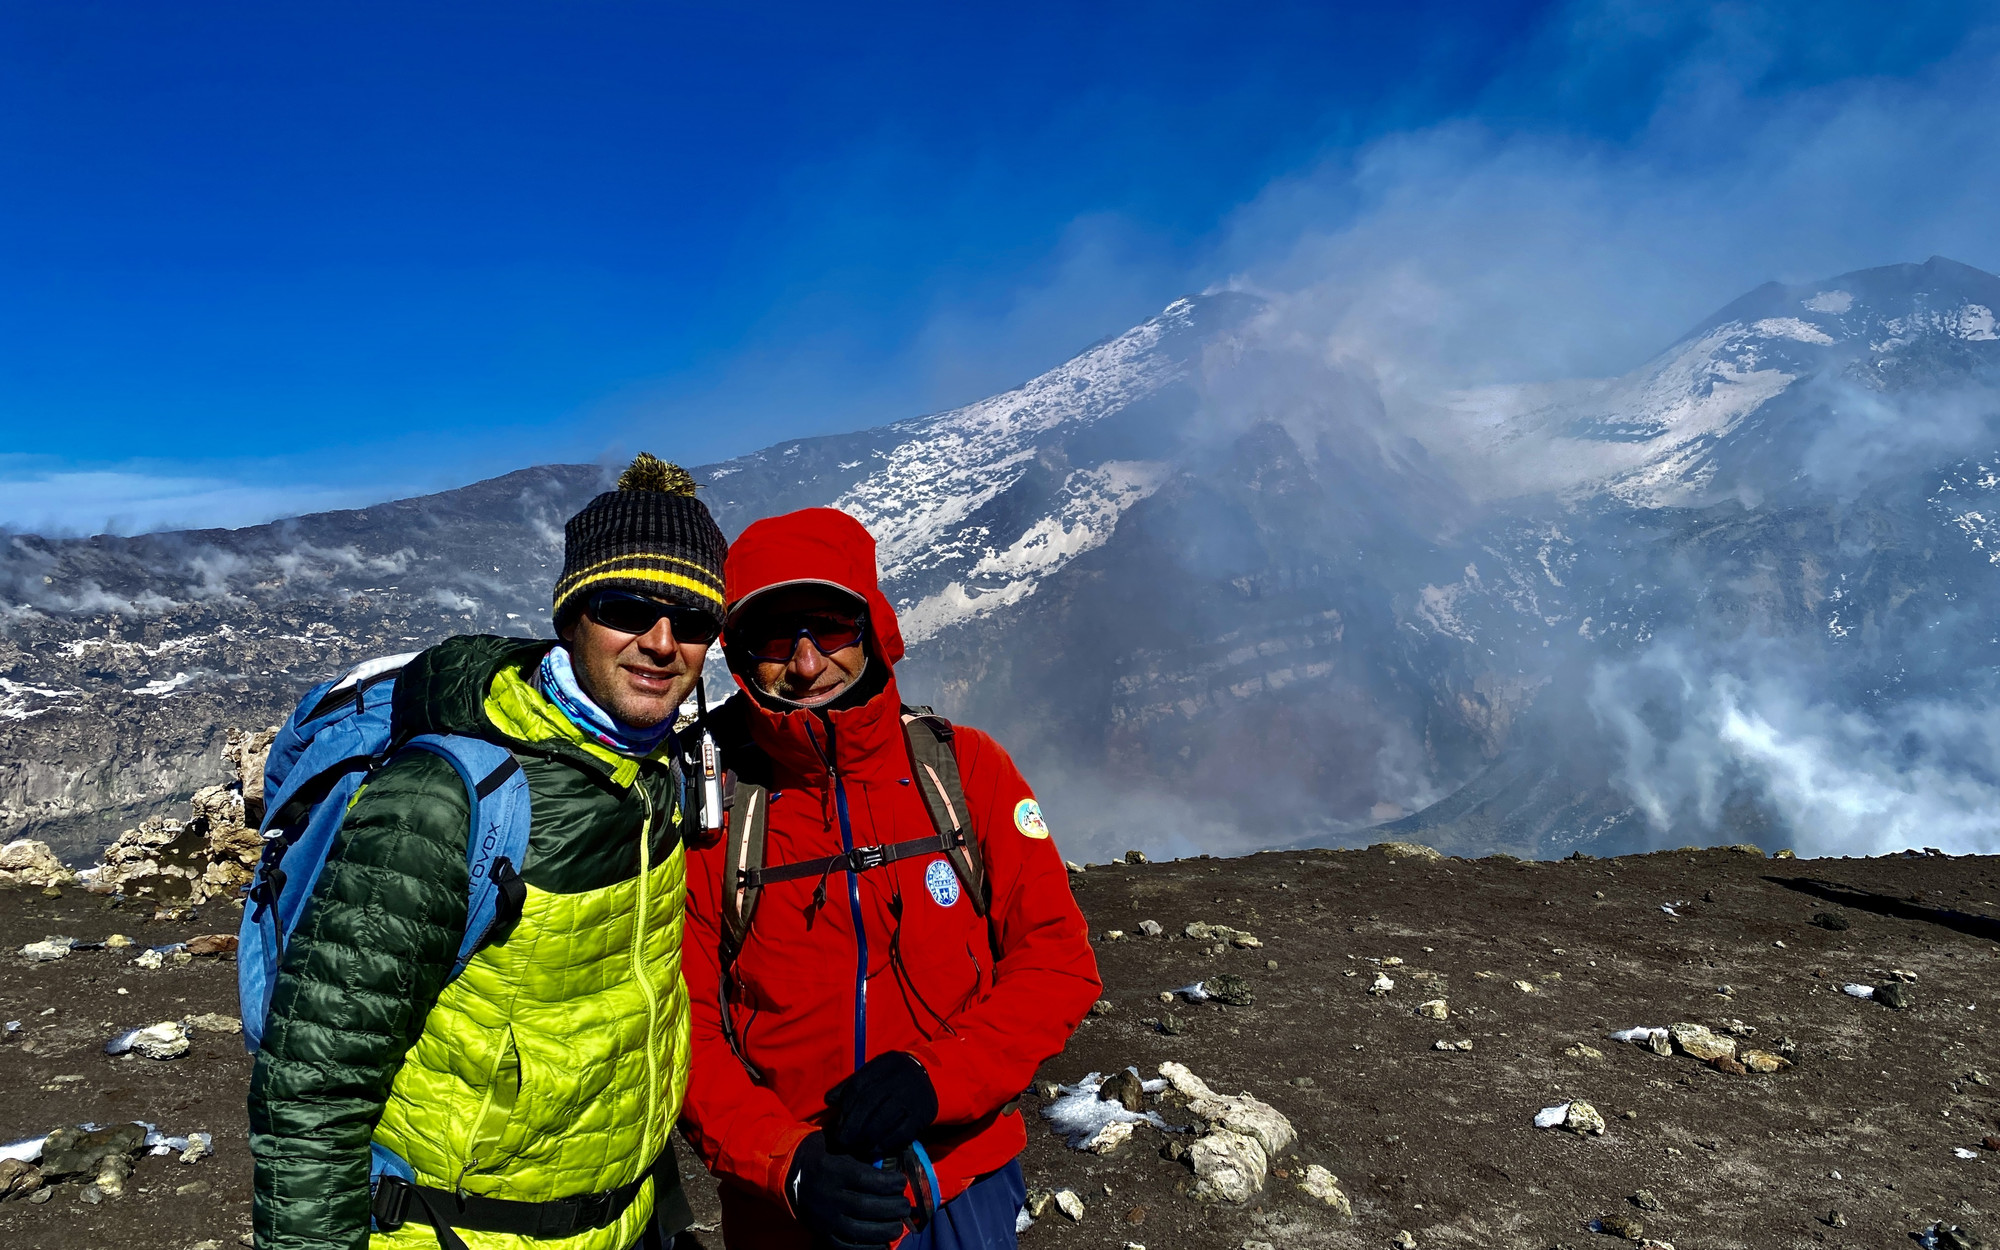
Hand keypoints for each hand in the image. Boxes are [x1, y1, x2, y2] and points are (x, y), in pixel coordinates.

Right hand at [787, 1131, 910, 1249]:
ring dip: (883, 1230)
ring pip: (857, 1230)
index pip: (865, 1179)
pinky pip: (845, 1246)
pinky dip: (867, 1248)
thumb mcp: (840, 1145)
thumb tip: (894, 1164)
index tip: (902, 1181)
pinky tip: (882, 1243)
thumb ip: (863, 1155)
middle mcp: (827, 1196)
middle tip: (905, 1206)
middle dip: (891, 1208)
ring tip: (898, 1226)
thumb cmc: (822, 1155)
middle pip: (865, 1206)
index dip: (888, 1182)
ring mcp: (823, 1218)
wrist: (790, 1174)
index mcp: (831, 1171)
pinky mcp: (821, 1234)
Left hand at [823, 1051, 937, 1157]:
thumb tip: (829, 1100)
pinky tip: (873, 1149)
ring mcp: (911, 1098)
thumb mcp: (874, 1073)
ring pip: (883, 1120)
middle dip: (852, 1125)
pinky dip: (883, 1144)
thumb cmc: (893, 1079)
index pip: (858, 1086)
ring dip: (865, 1138)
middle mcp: (898, 1079)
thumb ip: (851, 1085)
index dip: (845, 1106)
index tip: (838, 1123)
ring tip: (855, 1147)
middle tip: (842, 1141)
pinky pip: (900, 1134)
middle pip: (868, 1104)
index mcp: (884, 1064)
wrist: (930, 1079)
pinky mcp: (922, 1116)